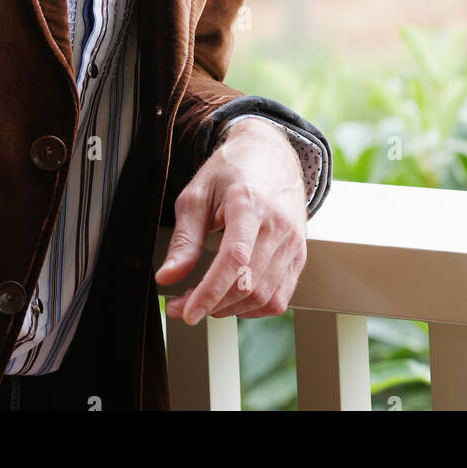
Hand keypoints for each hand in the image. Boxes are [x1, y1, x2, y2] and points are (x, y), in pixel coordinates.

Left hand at [155, 118, 307, 322]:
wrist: (271, 154)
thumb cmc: (231, 171)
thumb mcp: (198, 194)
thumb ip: (185, 239)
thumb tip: (167, 278)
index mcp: (250, 203)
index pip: (235, 259)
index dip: (210, 292)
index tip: (186, 313)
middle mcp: (279, 224)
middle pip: (248, 284)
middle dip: (211, 304)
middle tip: (182, 304)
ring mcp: (294, 242)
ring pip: (264, 297)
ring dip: (230, 309)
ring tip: (205, 300)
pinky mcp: (300, 255)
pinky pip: (279, 298)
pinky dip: (253, 308)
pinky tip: (232, 299)